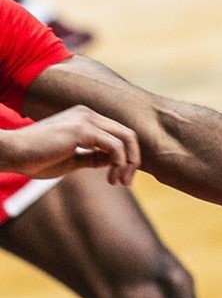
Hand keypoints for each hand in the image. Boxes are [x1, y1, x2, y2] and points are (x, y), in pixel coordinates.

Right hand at [0, 106, 139, 182]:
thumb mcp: (71, 160)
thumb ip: (92, 157)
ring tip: (118, 182)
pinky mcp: (82, 129)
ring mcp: (86, 119)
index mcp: (85, 119)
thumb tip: (112, 161)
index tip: (119, 179)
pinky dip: (119, 163)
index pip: (119, 134)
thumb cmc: (34, 158)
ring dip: (128, 164)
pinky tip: (110, 177)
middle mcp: (88, 114)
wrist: (10, 153)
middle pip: (128, 135)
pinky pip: (115, 146)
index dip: (126, 158)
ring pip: (127, 138)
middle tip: (125, 182)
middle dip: (133, 161)